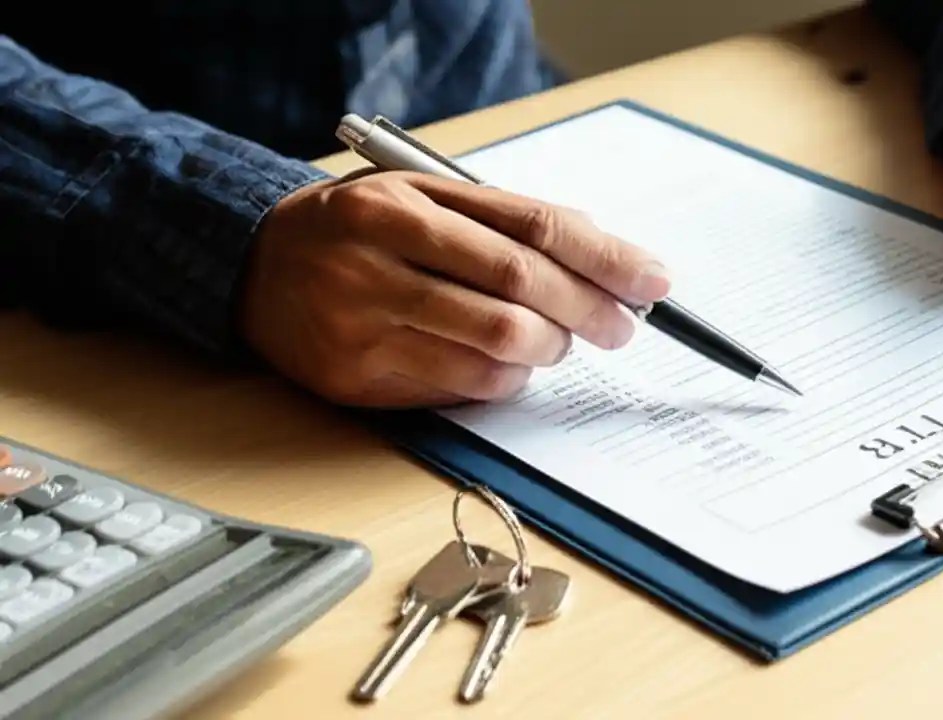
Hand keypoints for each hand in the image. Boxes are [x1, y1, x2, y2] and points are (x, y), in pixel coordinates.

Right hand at [239, 170, 668, 406]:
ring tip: (553, 342)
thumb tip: (601, 253)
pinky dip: (505, 380)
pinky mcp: (357, 379)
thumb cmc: (357, 229)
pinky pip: (463, 388)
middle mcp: (379, 257)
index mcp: (402, 202)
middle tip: (619, 326)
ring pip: (497, 347)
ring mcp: (364, 323)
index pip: (530, 228)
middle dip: (588, 311)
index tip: (652, 281)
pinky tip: (506, 366)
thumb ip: (505, 221)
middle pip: (520, 288)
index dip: (603, 258)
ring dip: (548, 350)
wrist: (251, 268)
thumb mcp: (422, 198)